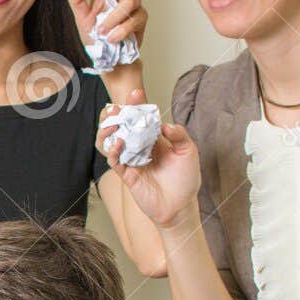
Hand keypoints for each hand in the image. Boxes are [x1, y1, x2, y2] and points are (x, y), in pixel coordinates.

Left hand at [66, 0, 145, 49]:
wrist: (108, 60)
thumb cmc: (96, 37)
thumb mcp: (81, 18)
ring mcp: (132, 5)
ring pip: (130, 0)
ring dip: (113, 18)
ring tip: (102, 31)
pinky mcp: (140, 19)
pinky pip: (134, 19)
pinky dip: (120, 30)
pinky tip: (112, 38)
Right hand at [97, 97, 202, 229]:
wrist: (180, 206)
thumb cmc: (186, 180)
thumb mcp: (189, 152)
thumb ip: (179, 136)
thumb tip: (165, 125)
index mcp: (155, 140)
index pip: (143, 119)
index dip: (138, 106)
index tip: (136, 93)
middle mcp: (142, 148)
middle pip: (125, 127)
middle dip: (119, 115)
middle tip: (117, 106)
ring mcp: (133, 161)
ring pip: (114, 142)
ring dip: (110, 130)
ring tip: (112, 121)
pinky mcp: (128, 175)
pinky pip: (115, 161)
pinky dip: (114, 151)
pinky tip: (118, 142)